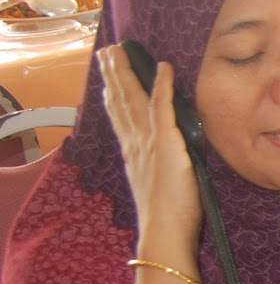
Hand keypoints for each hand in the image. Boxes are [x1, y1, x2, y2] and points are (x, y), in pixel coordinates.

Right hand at [97, 46, 202, 251]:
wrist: (164, 232)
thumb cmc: (168, 217)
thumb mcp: (158, 185)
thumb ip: (160, 166)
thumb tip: (170, 156)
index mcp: (133, 154)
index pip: (120, 118)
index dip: (112, 96)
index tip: (106, 80)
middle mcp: (135, 144)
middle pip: (119, 101)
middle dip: (112, 75)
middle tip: (106, 52)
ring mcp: (148, 142)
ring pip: (133, 98)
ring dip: (126, 72)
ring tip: (118, 51)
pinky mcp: (167, 144)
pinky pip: (163, 107)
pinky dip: (163, 85)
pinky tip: (163, 67)